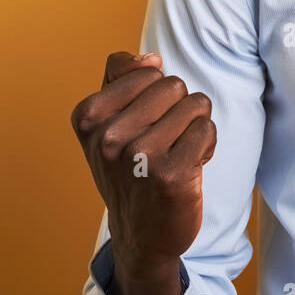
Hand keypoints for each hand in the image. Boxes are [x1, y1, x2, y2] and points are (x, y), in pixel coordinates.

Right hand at [70, 50, 216, 294]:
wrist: (140, 236)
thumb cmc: (129, 172)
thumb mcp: (109, 125)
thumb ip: (122, 80)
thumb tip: (150, 58)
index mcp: (88, 117)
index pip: (146, 71)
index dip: (156, 94)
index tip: (145, 124)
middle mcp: (108, 136)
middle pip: (173, 85)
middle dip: (178, 109)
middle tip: (165, 141)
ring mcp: (138, 157)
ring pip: (195, 104)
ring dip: (195, 126)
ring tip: (177, 153)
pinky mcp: (171, 175)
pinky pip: (207, 130)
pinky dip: (206, 144)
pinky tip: (191, 166)